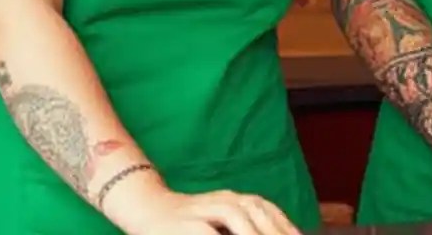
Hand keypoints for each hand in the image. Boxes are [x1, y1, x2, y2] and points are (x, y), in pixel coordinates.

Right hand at [126, 190, 301, 234]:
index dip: (285, 226)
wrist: (145, 206)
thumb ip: (243, 226)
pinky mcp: (186, 224)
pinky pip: (210, 234)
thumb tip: (277, 230)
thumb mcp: (218, 222)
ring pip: (237, 217)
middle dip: (277, 230)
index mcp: (234, 200)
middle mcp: (222, 201)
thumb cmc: (186, 222)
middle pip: (258, 212)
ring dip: (256, 232)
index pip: (267, 210)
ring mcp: (203, 210)